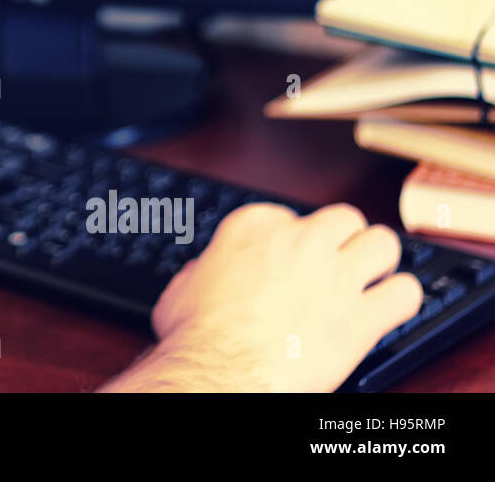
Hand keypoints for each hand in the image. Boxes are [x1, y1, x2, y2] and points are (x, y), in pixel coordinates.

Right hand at [103, 202, 423, 391]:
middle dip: (344, 239)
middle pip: (345, 218)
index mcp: (254, 227)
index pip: (289, 214)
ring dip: (379, 259)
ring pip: (384, 242)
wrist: (220, 374)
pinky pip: (406, 293)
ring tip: (371, 278)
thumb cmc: (196, 336)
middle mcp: (301, 242)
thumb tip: (208, 272)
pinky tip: (387, 310)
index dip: (292, 239)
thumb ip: (205, 269)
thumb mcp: (182, 286)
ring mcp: (337, 277)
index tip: (290, 258)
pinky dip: (400, 300)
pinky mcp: (363, 317)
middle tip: (338, 261)